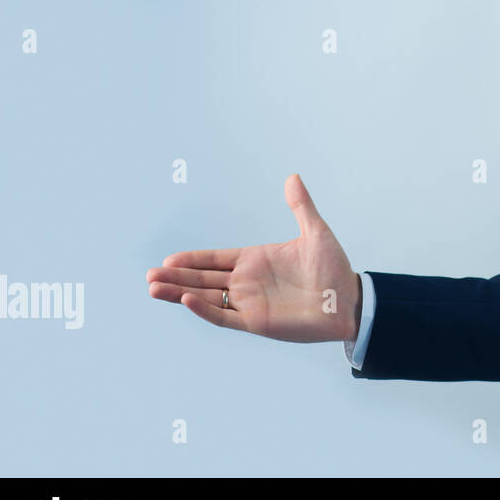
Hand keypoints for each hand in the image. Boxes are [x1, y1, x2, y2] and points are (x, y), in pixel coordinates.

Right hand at [146, 174, 361, 342]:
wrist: (350, 301)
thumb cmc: (334, 269)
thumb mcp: (315, 232)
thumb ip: (300, 206)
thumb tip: (292, 177)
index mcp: (256, 260)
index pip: (215, 259)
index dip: (192, 260)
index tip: (169, 259)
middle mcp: (248, 282)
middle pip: (203, 280)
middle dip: (176, 278)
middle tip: (149, 276)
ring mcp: (250, 303)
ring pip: (206, 298)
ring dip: (180, 293)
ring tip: (153, 289)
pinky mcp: (257, 322)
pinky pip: (224, 316)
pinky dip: (205, 309)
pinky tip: (187, 300)